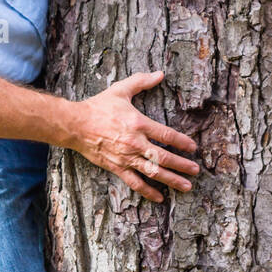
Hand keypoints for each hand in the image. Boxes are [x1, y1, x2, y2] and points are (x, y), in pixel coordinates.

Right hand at [69, 70, 199, 202]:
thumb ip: (141, 81)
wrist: (75, 124)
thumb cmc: (99, 106)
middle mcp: (135, 143)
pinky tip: (160, 197)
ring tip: (187, 186)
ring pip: (153, 172)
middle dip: (182, 165)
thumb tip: (160, 73)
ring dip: (172, 180)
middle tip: (196, 170)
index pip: (166, 134)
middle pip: (164, 157)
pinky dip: (148, 191)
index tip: (193, 148)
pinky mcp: (117, 167)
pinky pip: (135, 182)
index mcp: (138, 123)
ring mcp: (126, 157)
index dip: (182, 142)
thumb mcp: (121, 89)